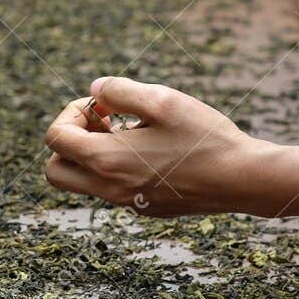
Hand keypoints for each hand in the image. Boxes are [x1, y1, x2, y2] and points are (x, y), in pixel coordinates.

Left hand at [43, 77, 271, 216]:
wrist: (243, 179)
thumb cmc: (205, 138)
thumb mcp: (162, 100)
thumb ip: (121, 91)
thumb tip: (95, 90)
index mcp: (107, 161)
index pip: (55, 139)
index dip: (70, 112)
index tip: (103, 105)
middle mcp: (110, 189)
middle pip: (56, 171)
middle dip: (69, 140)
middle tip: (104, 122)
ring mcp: (127, 203)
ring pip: (83, 182)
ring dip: (93, 153)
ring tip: (130, 131)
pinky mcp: (145, 208)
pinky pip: (111, 189)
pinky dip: (116, 167)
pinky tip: (152, 149)